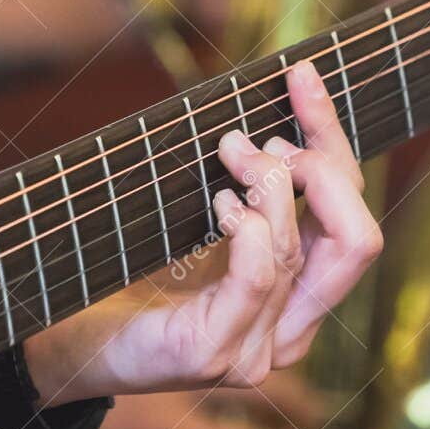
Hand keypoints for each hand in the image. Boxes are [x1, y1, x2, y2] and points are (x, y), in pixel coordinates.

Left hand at [28, 60, 381, 402]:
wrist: (72, 337)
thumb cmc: (135, 274)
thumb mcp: (209, 220)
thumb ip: (254, 192)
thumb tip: (279, 122)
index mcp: (300, 299)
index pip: (352, 217)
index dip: (332, 139)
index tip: (299, 76)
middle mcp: (290, 331)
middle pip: (357, 240)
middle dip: (319, 168)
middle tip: (254, 141)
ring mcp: (255, 350)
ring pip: (296, 249)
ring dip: (263, 182)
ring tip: (225, 154)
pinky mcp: (212, 352)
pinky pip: (258, 276)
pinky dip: (246, 225)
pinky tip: (219, 204)